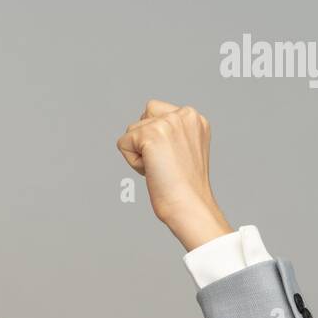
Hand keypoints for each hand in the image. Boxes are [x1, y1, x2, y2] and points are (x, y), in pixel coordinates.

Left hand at [116, 100, 233, 250]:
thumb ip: (172, 135)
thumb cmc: (185, 189)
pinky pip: (123, 143)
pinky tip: (152, 172)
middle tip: (166, 166)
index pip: (156, 112)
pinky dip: (132, 162)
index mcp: (194, 118)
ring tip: (160, 170)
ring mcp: (168, 122)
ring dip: (139, 154)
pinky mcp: (151, 134)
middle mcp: (184, 114)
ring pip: (132, 130)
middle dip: (146, 143)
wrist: (189, 205)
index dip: (156, 140)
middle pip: (142, 118)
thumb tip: (147, 136)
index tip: (173, 161)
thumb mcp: (184, 152)